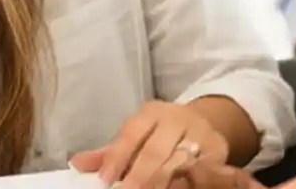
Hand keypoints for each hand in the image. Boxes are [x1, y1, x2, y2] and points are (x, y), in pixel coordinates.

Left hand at [69, 100, 229, 188]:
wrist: (203, 125)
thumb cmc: (160, 135)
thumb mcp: (135, 137)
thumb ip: (109, 153)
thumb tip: (77, 163)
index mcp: (152, 113)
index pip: (132, 133)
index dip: (117, 157)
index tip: (105, 180)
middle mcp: (177, 119)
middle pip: (156, 150)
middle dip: (140, 176)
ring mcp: (200, 134)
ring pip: (179, 162)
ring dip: (162, 181)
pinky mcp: (218, 150)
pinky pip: (200, 170)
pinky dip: (186, 182)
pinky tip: (174, 187)